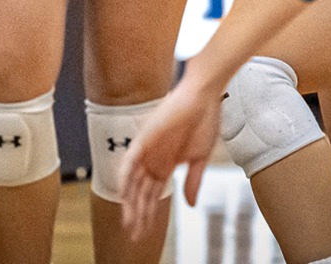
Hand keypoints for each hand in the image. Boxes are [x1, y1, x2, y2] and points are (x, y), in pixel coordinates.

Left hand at [118, 72, 221, 235]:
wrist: (204, 96)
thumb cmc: (205, 120)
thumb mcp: (200, 158)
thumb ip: (193, 181)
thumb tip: (189, 204)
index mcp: (167, 164)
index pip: (153, 194)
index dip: (149, 213)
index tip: (145, 231)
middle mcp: (154, 159)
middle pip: (141, 192)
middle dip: (138, 214)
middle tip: (135, 235)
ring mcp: (148, 149)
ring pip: (133, 181)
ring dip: (130, 202)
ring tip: (130, 222)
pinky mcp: (144, 138)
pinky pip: (129, 162)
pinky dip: (126, 179)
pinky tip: (125, 195)